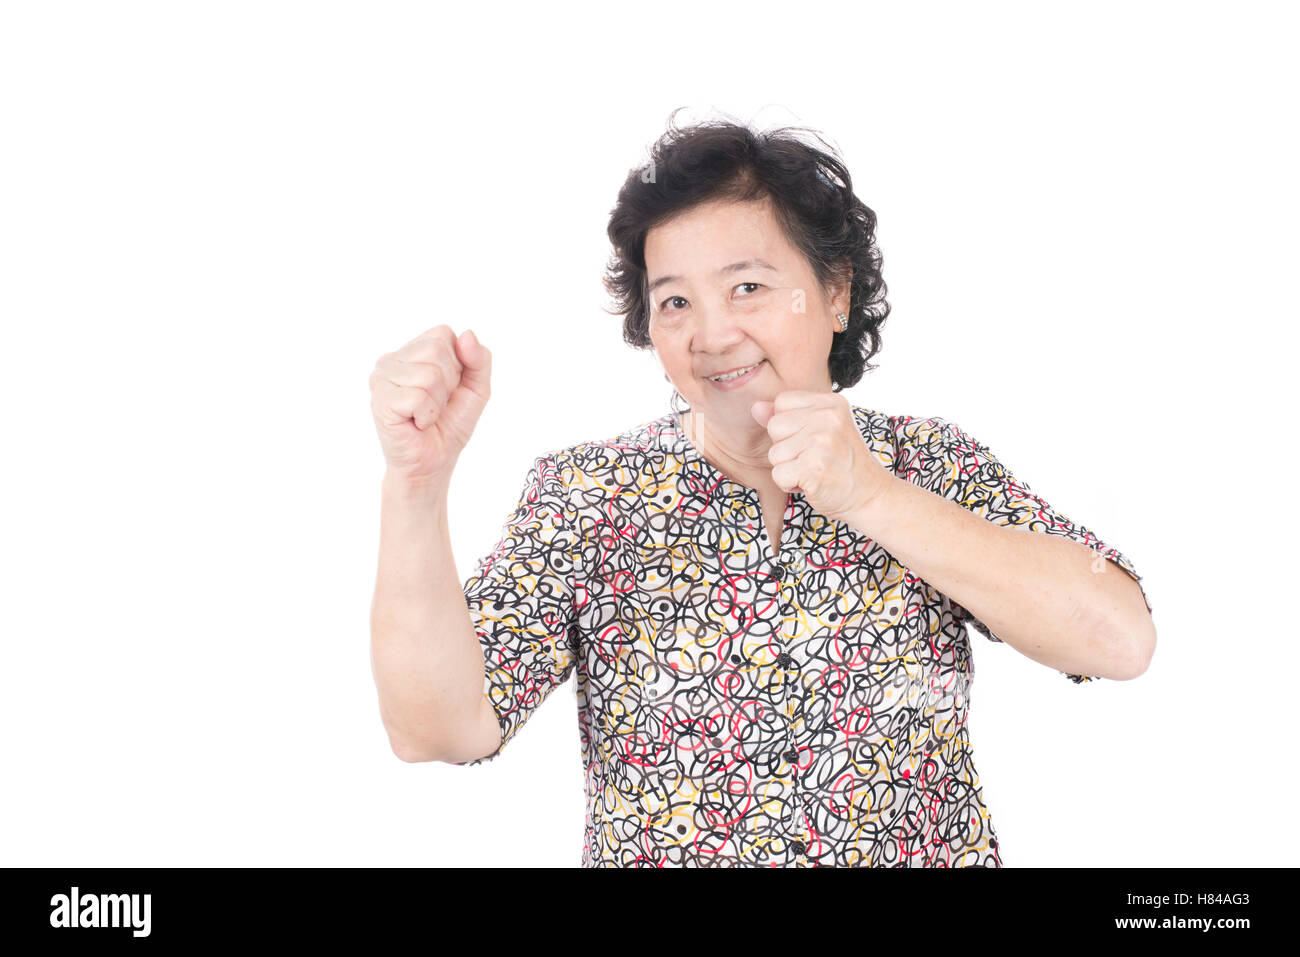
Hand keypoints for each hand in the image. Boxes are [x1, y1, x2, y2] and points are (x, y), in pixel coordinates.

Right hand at [369, 325, 491, 486]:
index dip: (458, 364)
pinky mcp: (380, 399)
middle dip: (449, 383)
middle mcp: (392, 358)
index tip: (448, 387)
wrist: (433, 462)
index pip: (443, 333)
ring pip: (429, 374)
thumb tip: (467, 334)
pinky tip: (416, 423)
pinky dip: (427, 415)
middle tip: (437, 404)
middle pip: (436, 350)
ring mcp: (381, 377)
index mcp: (413, 350)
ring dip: (438, 402)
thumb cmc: (449, 425)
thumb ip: (479, 359)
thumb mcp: (477, 388)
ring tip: (426, 415)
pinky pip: (418, 397)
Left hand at [750, 392, 896, 522]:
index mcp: (831, 403)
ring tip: (814, 470)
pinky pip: (778, 475)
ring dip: (788, 469)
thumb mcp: (821, 431)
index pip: (781, 402)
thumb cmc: (843, 463)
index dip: (789, 426)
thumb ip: (788, 417)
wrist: (870, 495)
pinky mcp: (814, 468)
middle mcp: (828, 417)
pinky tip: (812, 483)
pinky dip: (790, 485)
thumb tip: (755, 408)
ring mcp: (822, 442)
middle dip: (786, 448)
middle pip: (774, 427)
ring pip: (774, 454)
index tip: (812, 440)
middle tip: (813, 458)